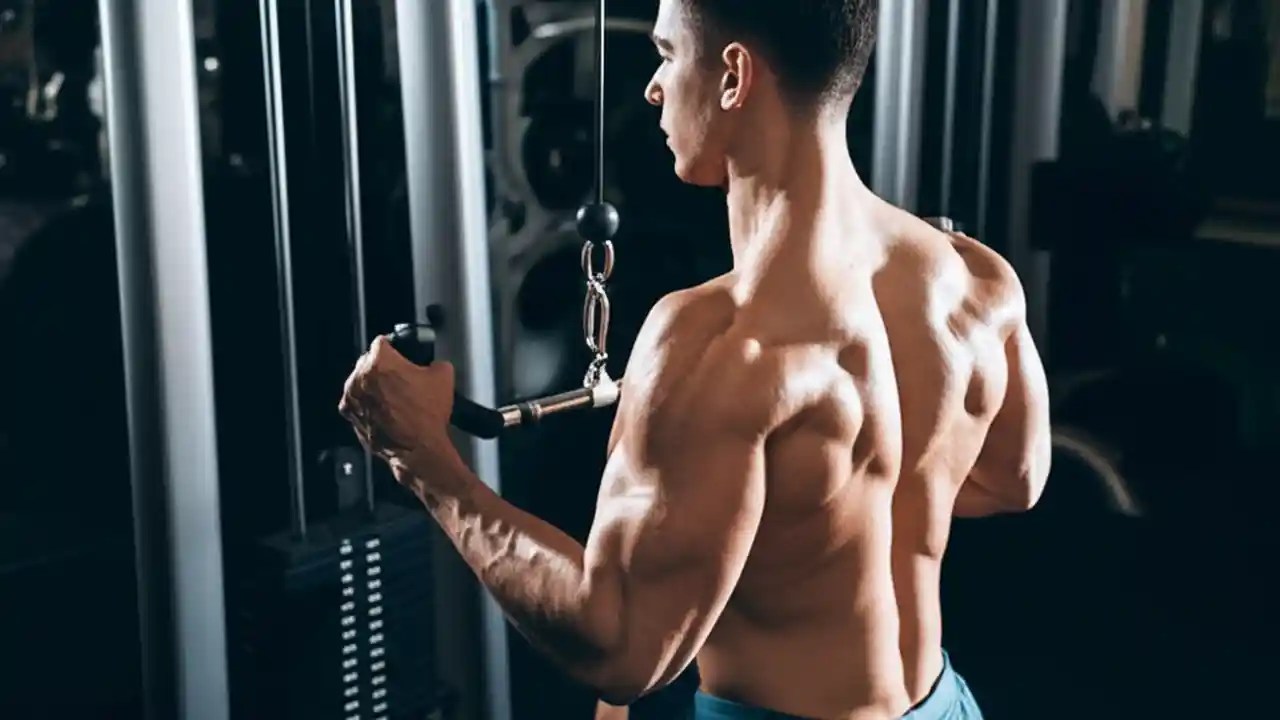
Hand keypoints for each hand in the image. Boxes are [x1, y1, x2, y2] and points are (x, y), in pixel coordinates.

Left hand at [338, 336, 462, 482]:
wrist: (417, 449)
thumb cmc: (426, 416)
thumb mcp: (444, 377)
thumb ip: (435, 362)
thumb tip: (434, 364)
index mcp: (380, 360)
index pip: (383, 341)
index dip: (396, 348)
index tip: (401, 355)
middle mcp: (359, 376)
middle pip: (369, 361)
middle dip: (383, 367)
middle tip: (401, 378)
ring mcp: (351, 397)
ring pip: (361, 381)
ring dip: (374, 385)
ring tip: (394, 397)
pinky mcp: (349, 415)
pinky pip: (357, 401)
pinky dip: (368, 403)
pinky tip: (386, 410)